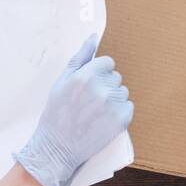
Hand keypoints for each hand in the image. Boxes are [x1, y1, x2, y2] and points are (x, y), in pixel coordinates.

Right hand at [14, 35, 133, 185]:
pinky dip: (119, 112)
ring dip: (112, 99)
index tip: (88, 85)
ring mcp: (114, 105)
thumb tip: (94, 37)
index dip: (98, 73)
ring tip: (94, 112)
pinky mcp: (123, 119)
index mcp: (86, 76)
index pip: (108, 62)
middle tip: (88, 102)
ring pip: (122, 91)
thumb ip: (80, 57)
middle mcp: (102, 88)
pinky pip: (128, 106)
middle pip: (115, 77)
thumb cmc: (56, 113)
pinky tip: (103, 120)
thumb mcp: (61, 82)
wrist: (57, 148)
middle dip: (105, 85)